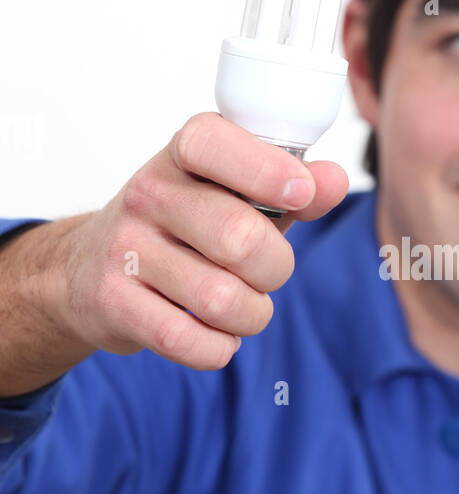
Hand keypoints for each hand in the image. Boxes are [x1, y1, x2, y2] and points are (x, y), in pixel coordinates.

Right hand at [53, 112, 348, 369]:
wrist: (88, 265)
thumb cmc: (184, 225)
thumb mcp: (236, 196)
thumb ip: (291, 191)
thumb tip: (334, 181)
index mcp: (182, 153)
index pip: (214, 145)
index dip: (267, 170)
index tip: (301, 194)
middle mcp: (147, 193)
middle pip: (238, 238)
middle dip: (275, 269)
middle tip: (269, 274)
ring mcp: (124, 248)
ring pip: (219, 299)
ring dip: (251, 315)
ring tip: (244, 308)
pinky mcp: (112, 301)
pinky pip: (187, 339)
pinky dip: (218, 348)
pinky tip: (217, 335)